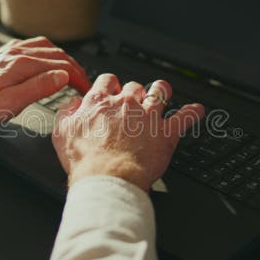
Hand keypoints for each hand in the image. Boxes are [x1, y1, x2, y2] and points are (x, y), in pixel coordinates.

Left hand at [0, 36, 91, 126]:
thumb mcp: (9, 104)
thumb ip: (37, 88)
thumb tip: (62, 77)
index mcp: (21, 64)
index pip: (60, 66)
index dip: (78, 77)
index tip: (86, 89)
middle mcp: (16, 52)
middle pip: (56, 54)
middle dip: (75, 68)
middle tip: (84, 83)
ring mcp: (10, 50)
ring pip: (46, 47)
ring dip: (63, 58)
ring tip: (72, 71)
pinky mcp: (4, 53)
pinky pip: (33, 46)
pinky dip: (49, 53)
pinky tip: (48, 60)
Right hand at [52, 74, 204, 191]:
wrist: (108, 178)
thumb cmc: (85, 161)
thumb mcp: (62, 133)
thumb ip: (66, 113)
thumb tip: (73, 103)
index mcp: (100, 102)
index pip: (106, 81)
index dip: (110, 85)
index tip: (111, 90)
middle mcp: (125, 104)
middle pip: (133, 86)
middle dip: (134, 91)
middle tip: (134, 99)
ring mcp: (148, 116)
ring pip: (159, 92)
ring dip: (162, 90)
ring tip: (163, 91)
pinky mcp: (166, 133)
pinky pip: (184, 117)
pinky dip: (192, 113)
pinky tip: (197, 110)